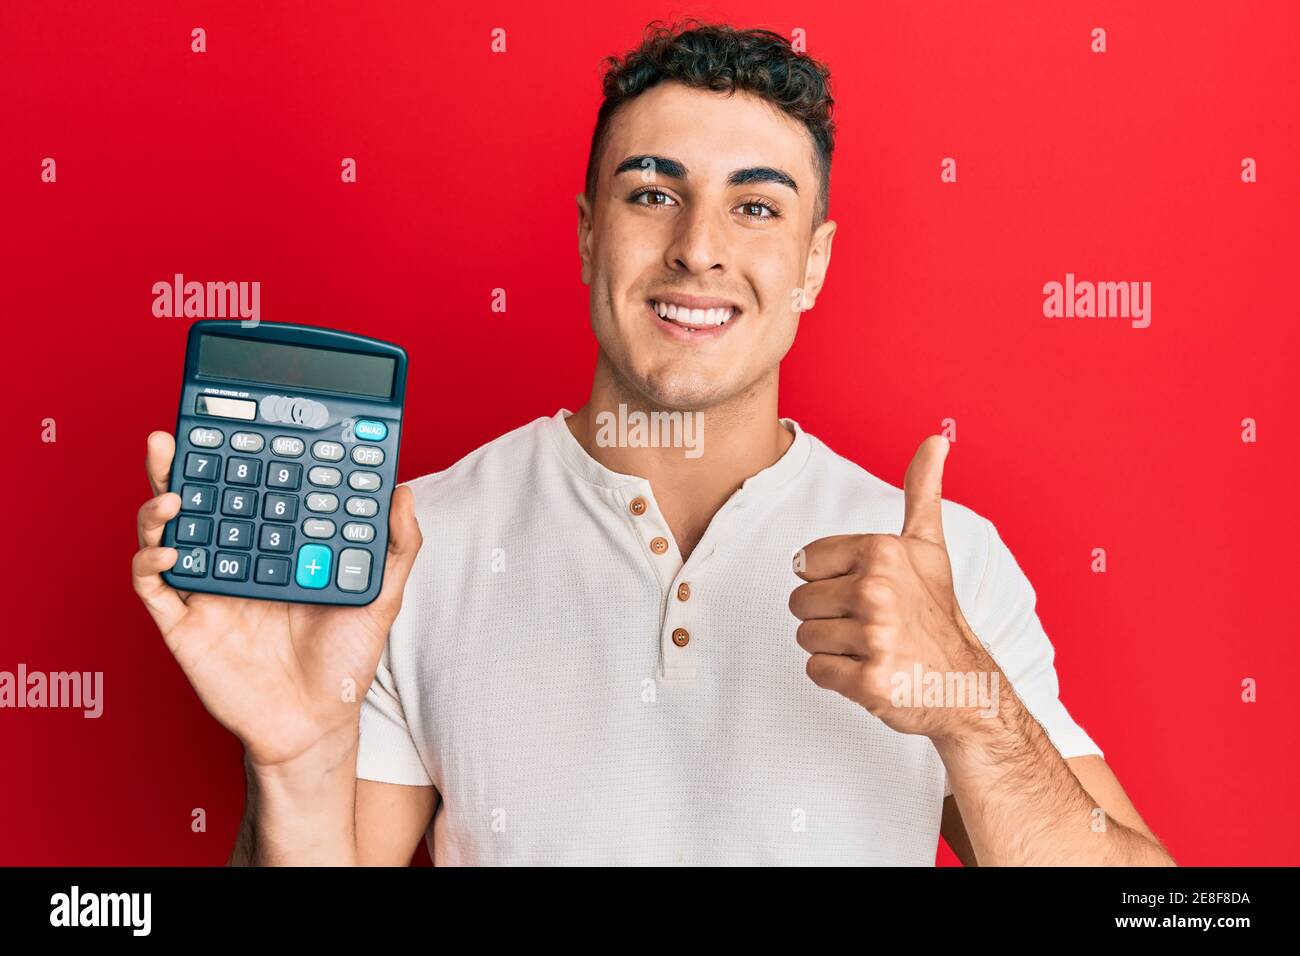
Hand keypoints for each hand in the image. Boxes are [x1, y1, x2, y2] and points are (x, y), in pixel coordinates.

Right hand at [131, 431, 423, 768]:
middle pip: (198, 503)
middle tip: (174, 437)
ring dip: (158, 507)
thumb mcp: (381, 595)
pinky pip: (154, 588)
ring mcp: (206, 591)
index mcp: (275, 548)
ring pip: (167, 535)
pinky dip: (153, 563)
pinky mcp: (184, 625)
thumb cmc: (345, 661)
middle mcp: (236, 561)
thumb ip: (395, 545)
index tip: (241, 425)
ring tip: (173, 489)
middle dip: (178, 466)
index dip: (239, 460)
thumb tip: (401, 490)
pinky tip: (172, 549)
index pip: (249, 492)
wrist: (317, 724)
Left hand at [788, 436, 1001, 740]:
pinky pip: (816, 671)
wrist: (965, 685)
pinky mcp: (870, 682)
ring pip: (805, 637)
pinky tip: (871, 672)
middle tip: (870, 624)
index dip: (829, 580)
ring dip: (832, 647)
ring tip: (871, 647)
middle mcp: (878, 591)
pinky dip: (837, 677)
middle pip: (799, 601)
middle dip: (827, 616)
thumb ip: (921, 491)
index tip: (866, 591)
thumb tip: (937, 438)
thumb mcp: (928, 546)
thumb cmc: (936, 611)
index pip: (804, 563)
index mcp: (882, 551)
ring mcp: (875, 638)